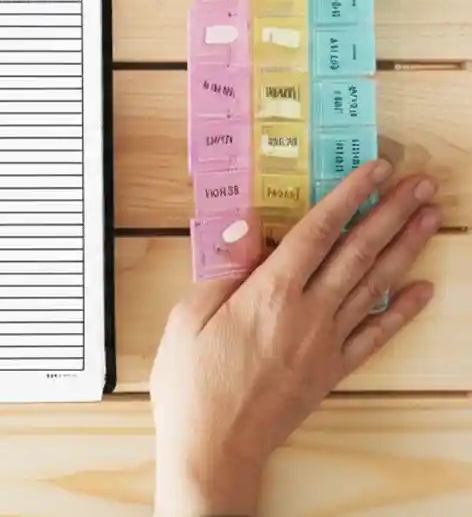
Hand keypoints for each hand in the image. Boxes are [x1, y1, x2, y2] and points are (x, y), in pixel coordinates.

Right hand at [151, 161, 440, 515]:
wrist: (213, 447)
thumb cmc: (192, 383)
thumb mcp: (188, 318)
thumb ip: (221, 271)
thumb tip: (244, 229)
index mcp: (269, 293)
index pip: (316, 232)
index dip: (348, 197)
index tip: (373, 171)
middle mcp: (307, 313)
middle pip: (357, 252)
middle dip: (390, 213)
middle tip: (418, 184)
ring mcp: (325, 343)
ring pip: (375, 286)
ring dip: (405, 248)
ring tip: (428, 218)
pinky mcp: (332, 370)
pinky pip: (376, 334)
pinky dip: (402, 311)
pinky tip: (423, 290)